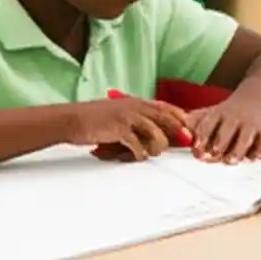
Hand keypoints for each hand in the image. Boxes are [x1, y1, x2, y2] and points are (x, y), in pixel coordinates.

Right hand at [68, 97, 188, 161]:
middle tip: (186, 140)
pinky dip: (140, 153)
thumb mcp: (117, 113)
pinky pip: (137, 144)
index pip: (162, 106)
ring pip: (154, 132)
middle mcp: (134, 107)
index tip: (188, 124)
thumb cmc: (94, 119)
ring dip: (157, 145)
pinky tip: (138, 156)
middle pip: (163, 117)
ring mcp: (127, 118)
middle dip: (177, 129)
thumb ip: (134, 119)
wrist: (72, 119)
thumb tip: (152, 131)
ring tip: (153, 152)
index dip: (177, 114)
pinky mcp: (119, 130)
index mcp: (134, 102)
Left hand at [187, 96, 260, 163]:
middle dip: (220, 143)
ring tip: (232, 160)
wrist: (257, 98)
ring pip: (246, 136)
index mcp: (219, 113)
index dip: (202, 136)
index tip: (197, 149)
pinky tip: (256, 157)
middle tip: (214, 155)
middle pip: (227, 129)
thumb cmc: (228, 113)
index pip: (209, 123)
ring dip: (238, 149)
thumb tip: (180, 134)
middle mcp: (235, 117)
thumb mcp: (211, 113)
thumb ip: (195, 123)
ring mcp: (252, 123)